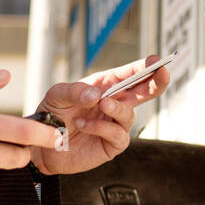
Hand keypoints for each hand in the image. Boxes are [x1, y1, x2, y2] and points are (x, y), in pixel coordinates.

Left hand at [28, 53, 170, 176]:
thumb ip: (76, 91)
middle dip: (155, 83)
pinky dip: (102, 128)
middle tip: (162, 73)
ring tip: (99, 105)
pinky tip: (83, 125)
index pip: (128, 75)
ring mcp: (114, 124)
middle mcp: (113, 104)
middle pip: (142, 93)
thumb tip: (98, 95)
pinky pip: (118, 135)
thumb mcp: (57, 95)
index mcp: (103, 86)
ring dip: (115, 108)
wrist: (42, 144)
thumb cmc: (51, 114)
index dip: (144, 67)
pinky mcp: (111, 144)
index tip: (156, 60)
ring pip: (128, 114)